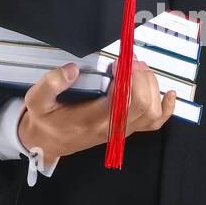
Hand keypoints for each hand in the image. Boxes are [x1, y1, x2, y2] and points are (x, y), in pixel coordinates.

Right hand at [18, 59, 176, 164]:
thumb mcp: (36, 100)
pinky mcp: (126, 130)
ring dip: (151, 86)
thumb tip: (72, 69)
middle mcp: (113, 128)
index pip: (125, 100)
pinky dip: (166, 108)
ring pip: (152, 111)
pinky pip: (154, 123)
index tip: (119, 62)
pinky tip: (169, 93)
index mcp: (93, 120)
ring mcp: (122, 131)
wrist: (46, 143)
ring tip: (138, 69)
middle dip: (142, 78)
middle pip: (144, 104)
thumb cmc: (45, 121)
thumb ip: (51, 84)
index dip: (129, 77)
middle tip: (131, 60)